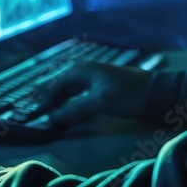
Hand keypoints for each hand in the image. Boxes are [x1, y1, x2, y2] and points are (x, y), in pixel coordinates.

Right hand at [32, 59, 151, 126]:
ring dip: (56, 99)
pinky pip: (74, 90)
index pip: (52, 86)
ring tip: (46, 111)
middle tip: (34, 112)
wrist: (154, 90)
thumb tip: (51, 117)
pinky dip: (67, 99)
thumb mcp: (101, 102)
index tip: (33, 116)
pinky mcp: (96, 83)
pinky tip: (65, 108)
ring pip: (65, 87)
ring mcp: (89, 74)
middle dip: (45, 97)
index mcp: (78, 70)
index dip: (42, 102)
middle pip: (56, 85)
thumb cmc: (127, 93)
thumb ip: (75, 109)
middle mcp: (80, 69)